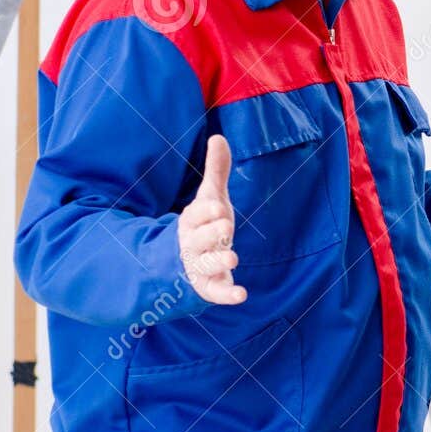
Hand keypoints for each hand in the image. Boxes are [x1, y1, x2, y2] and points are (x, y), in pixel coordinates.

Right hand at [178, 134, 246, 305]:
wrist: (188, 262)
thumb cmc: (204, 225)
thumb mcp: (211, 199)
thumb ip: (216, 171)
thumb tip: (218, 136)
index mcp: (191, 222)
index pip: (195, 215)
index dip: (205, 211)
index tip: (218, 206)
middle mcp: (192, 245)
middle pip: (198, 239)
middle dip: (210, 233)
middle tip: (226, 225)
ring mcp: (199, 266)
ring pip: (205, 264)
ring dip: (218, 260)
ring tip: (233, 257)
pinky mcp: (209, 287)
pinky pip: (216, 291)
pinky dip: (227, 294)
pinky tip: (242, 295)